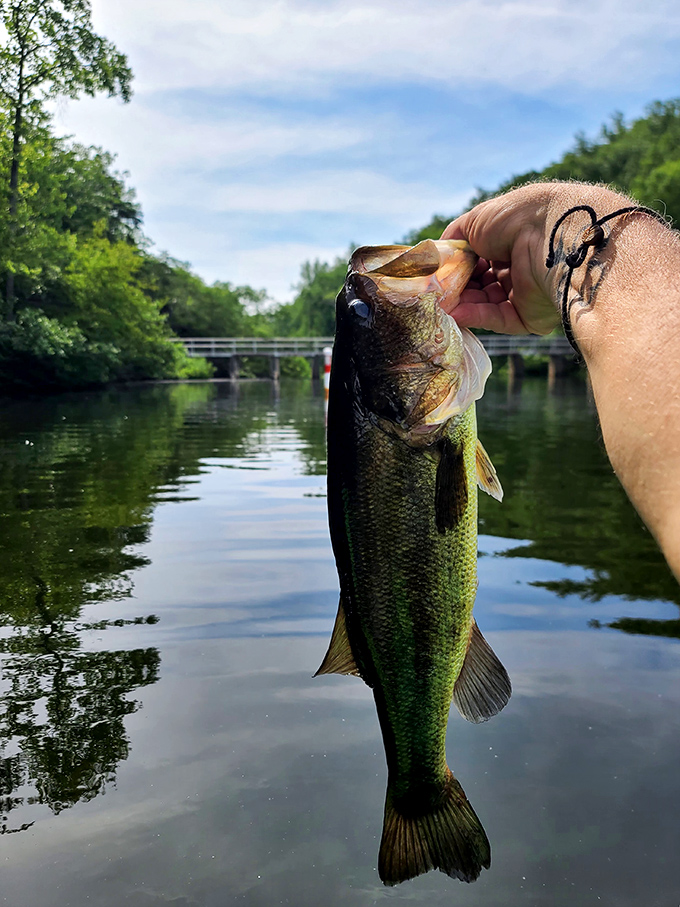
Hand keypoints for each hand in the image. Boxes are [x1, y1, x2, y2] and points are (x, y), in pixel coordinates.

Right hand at [440, 184, 561, 334]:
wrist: (552, 236)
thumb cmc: (517, 218)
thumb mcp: (476, 220)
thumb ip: (454, 238)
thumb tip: (438, 255)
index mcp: (510, 244)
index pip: (476, 261)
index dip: (455, 268)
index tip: (435, 273)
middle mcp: (518, 269)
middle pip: (478, 285)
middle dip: (455, 289)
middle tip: (432, 292)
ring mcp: (524, 295)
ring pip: (484, 305)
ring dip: (460, 304)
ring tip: (437, 304)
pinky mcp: (529, 318)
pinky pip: (497, 319)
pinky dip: (475, 315)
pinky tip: (454, 313)